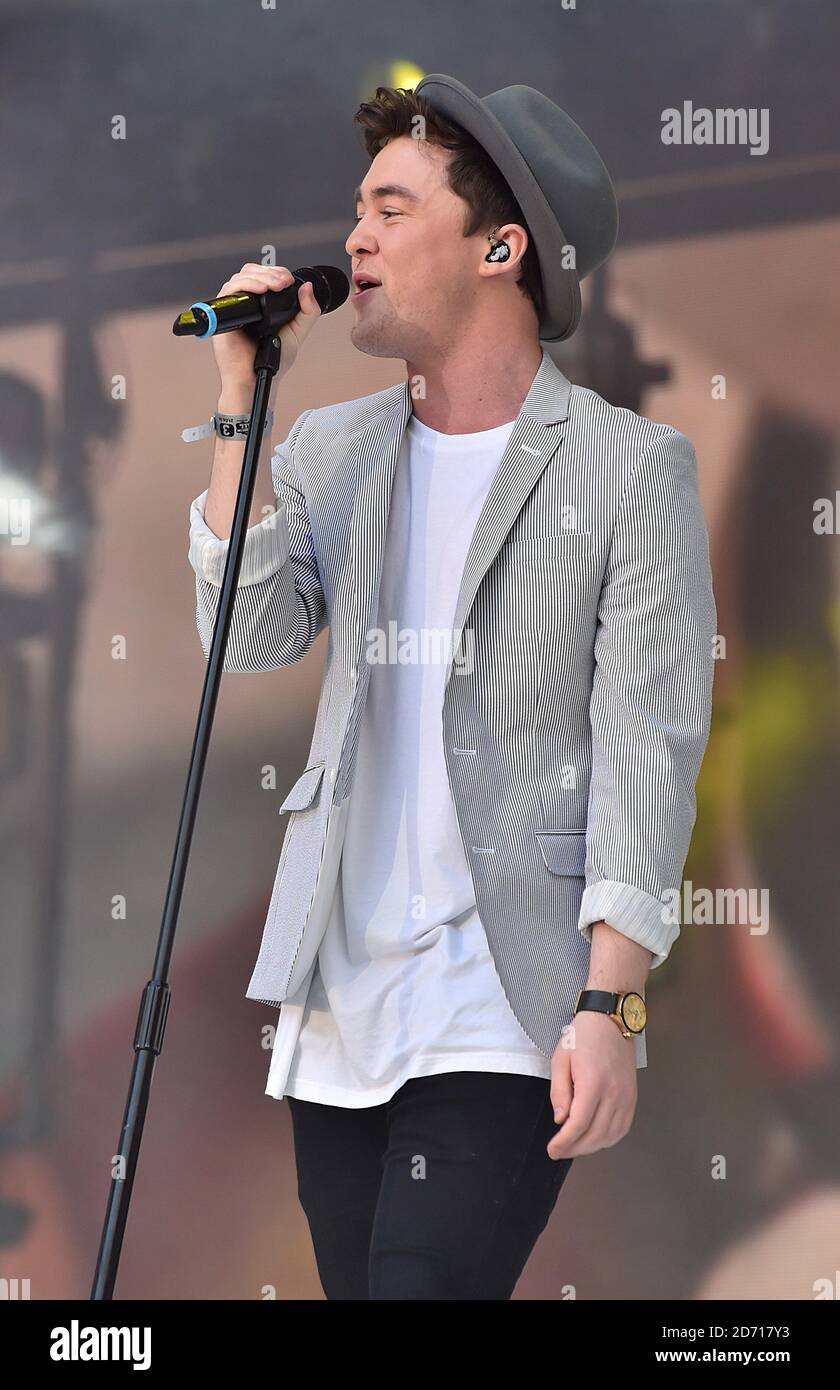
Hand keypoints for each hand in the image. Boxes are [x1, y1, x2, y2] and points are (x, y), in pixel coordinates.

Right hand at [211, 263, 321, 395]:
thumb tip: (308, 286)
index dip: (275, 272)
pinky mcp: (224, 316)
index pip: (263, 277)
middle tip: (284, 281)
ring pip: (240, 278)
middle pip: (250, 272)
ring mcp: (234, 309)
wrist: (259, 379)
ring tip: (277, 285)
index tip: (290, 280)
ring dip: (260, 277)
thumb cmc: (273, 361)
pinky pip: (229, 292)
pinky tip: (260, 290)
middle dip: (269, 272)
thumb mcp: (298, 332)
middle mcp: (245, 304)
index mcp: (260, 305)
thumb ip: (308, 311)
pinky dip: (245, 286)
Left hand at [547, 1009, 637, 1158]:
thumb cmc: (583, 1036)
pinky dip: (608, 1139)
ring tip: (574, 1146)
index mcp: (593, 1082)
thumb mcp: (560, 1059)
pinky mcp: (632, 1097)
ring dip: (591, 1147)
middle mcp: (613, 1092)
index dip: (564, 1142)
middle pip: (595, 1135)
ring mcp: (626, 1096)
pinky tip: (595, 1139)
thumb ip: (559, 1091)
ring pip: (610, 1135)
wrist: (610, 1020)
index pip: (578, 1124)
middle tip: (559, 1151)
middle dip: (575, 1149)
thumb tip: (560, 1119)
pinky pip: (623, 1127)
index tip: (552, 1150)